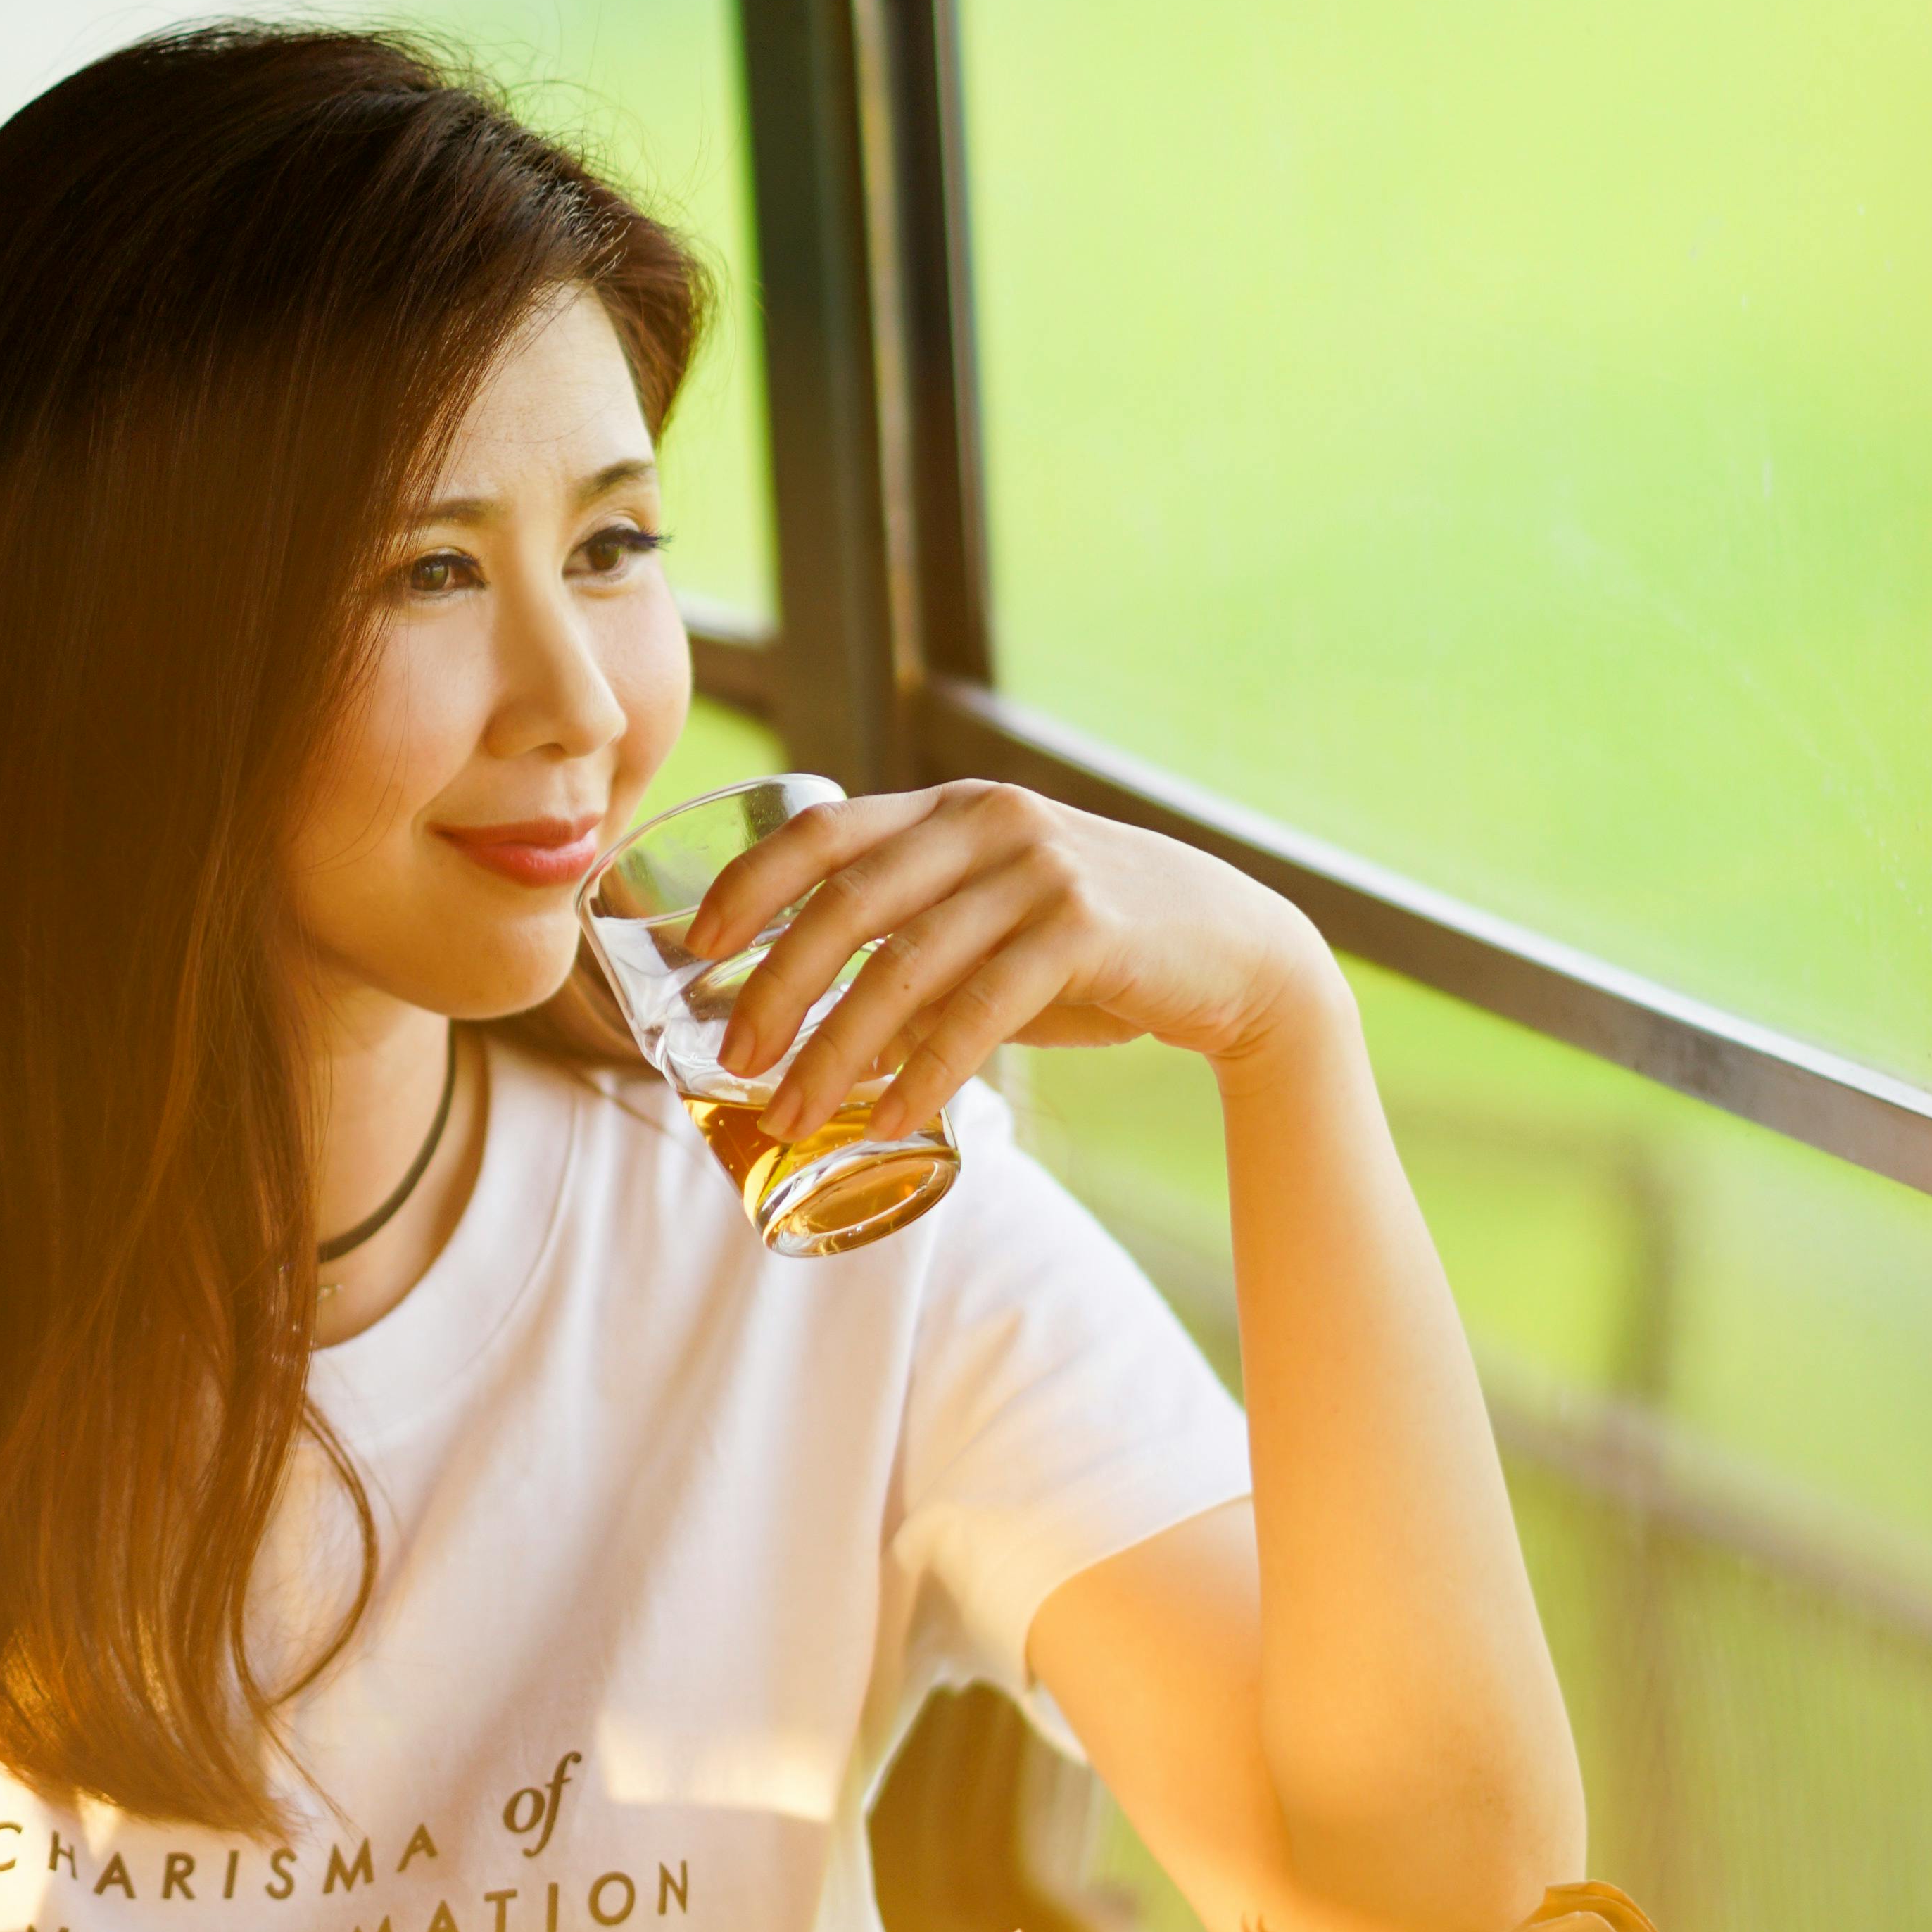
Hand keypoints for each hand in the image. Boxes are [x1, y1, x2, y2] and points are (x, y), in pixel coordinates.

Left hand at [698, 782, 1331, 1131]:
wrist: (1236, 951)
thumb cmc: (1093, 950)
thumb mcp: (993, 927)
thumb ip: (912, 952)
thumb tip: (806, 1032)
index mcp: (950, 810)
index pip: (823, 830)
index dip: (750, 886)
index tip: (695, 949)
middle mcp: (989, 822)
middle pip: (849, 902)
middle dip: (778, 987)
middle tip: (734, 1058)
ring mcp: (1040, 870)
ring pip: (907, 965)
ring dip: (839, 1051)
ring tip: (794, 1116)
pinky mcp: (1088, 927)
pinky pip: (982, 1010)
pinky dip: (927, 1073)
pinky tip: (892, 1121)